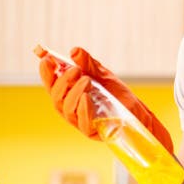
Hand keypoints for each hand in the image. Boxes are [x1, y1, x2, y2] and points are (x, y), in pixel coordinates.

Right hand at [37, 47, 173, 152]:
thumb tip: (74, 51)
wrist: (136, 110)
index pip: (51, 84)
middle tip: (75, 70)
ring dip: (74, 92)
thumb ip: (89, 64)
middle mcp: (70, 108)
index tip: (47, 59)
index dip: (46, 73)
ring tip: (86, 80)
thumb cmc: (116, 94)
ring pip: (67, 109)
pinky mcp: (91, 131)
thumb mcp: (103, 75)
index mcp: (68, 94)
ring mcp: (79, 121)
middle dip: (62, 82)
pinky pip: (82, 122)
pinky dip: (83, 108)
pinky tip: (87, 97)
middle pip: (56, 97)